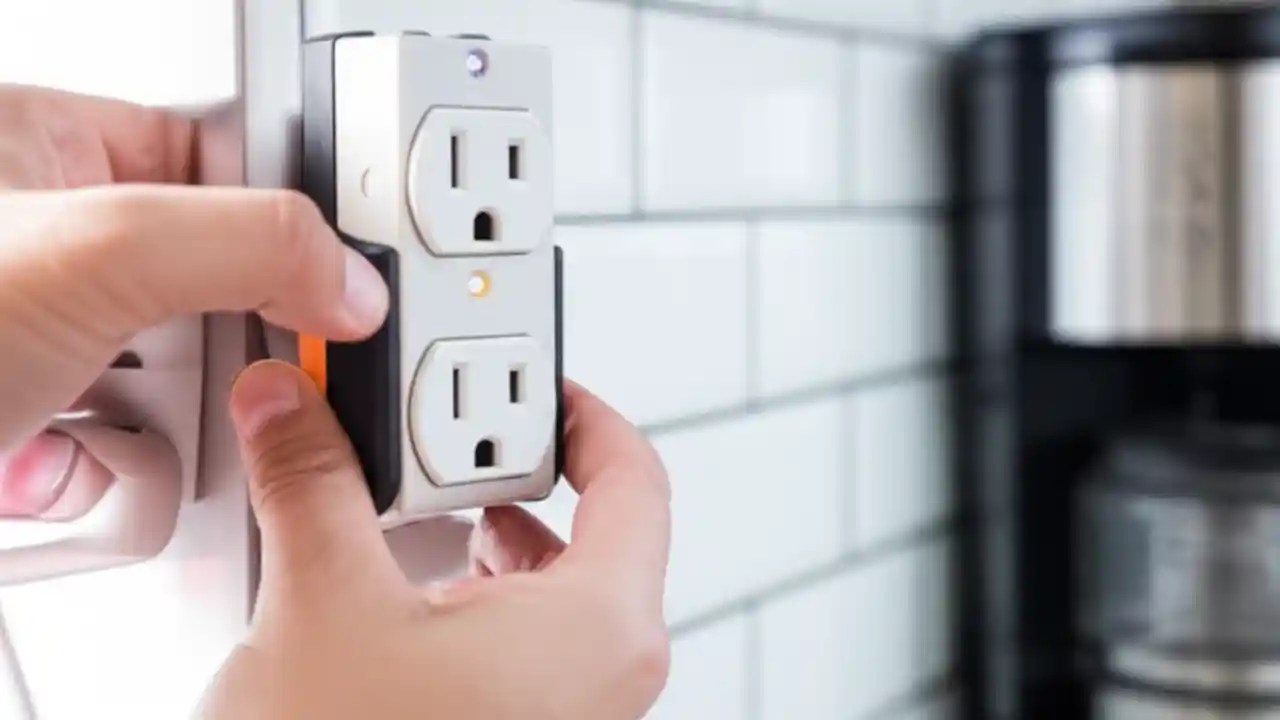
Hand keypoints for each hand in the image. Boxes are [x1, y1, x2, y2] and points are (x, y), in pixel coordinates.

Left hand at [0, 85, 388, 514]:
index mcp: (50, 149)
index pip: (223, 157)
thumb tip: (347, 280)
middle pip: (209, 287)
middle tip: (190, 362)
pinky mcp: (31, 435)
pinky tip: (43, 467)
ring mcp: (40, 348)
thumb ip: (247, 236)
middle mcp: (48, 247)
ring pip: (170, 383)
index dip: (285, 212)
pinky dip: (102, 480)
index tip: (346, 266)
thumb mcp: (84, 250)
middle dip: (209, 347)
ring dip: (150, 426)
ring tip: (88, 424)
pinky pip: (122, 455)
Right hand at [200, 362, 671, 719]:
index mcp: (604, 624)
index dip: (585, 412)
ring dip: (492, 534)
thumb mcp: (325, 604)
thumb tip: (293, 408)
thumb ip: (313, 482)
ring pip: (558, 585)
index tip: (541, 382)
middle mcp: (609, 669)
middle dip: (515, 471)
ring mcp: (577, 709)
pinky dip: (484, 595)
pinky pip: (533, 638)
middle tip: (450, 438)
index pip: (635, 474)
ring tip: (419, 506)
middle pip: (596, 525)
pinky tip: (414, 590)